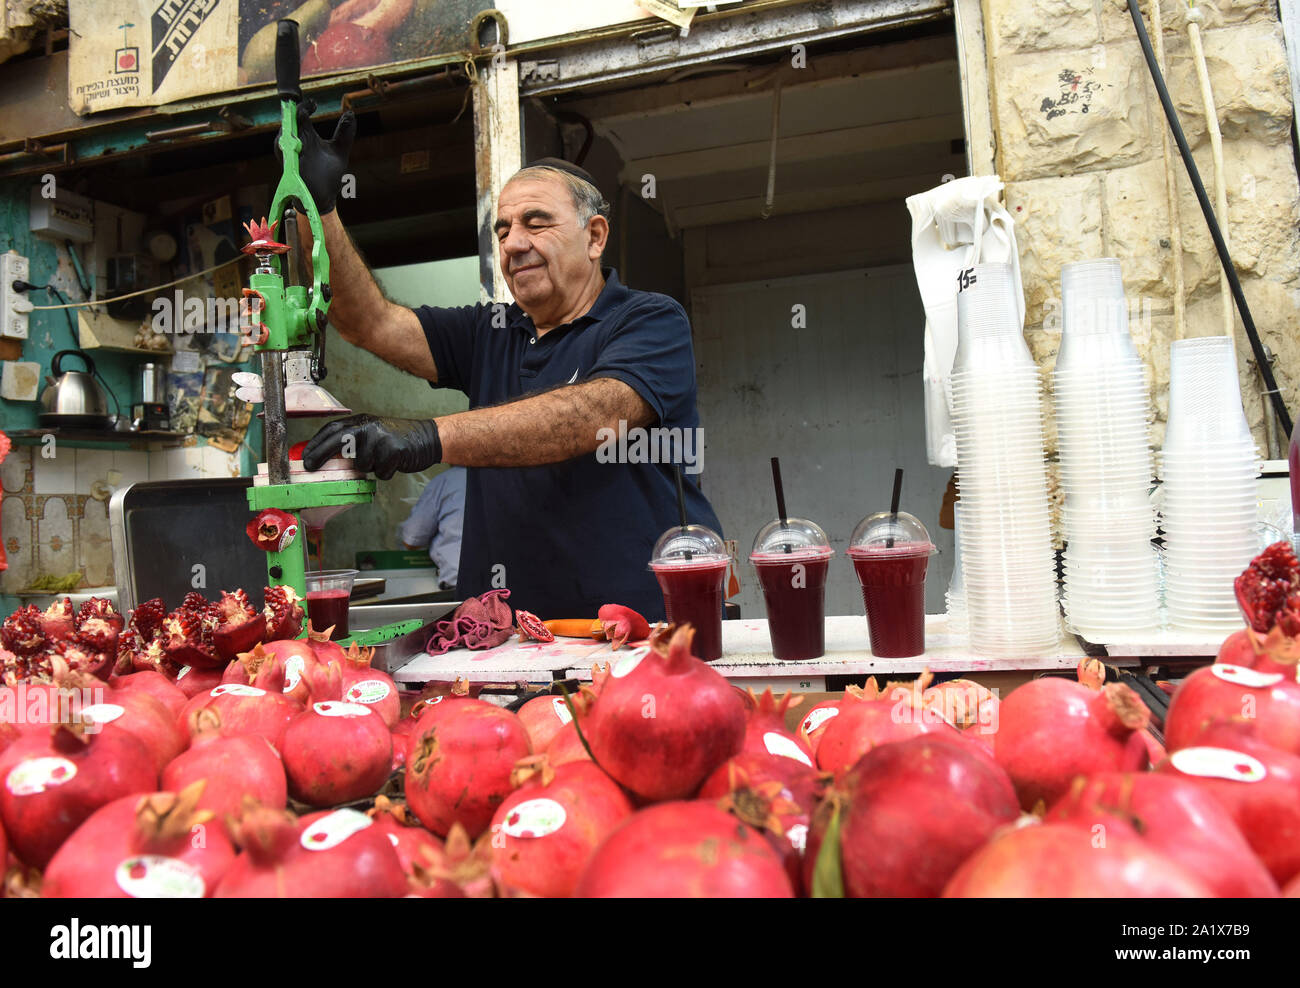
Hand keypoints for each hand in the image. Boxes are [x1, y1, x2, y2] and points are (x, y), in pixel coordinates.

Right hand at [275, 100, 355, 214]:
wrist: (324, 197)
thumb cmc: (329, 175)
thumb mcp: (340, 151)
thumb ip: (345, 134)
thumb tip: (351, 113)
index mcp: (307, 136)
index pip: (302, 114)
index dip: (306, 106)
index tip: (315, 103)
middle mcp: (296, 141)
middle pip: (290, 120)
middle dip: (296, 111)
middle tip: (306, 108)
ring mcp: (290, 152)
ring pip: (284, 133)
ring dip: (291, 125)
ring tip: (300, 117)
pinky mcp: (287, 164)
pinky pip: (282, 150)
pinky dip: (286, 142)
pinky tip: (294, 136)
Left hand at [303, 414, 441, 479]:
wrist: (428, 437)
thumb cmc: (396, 440)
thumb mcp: (372, 434)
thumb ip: (352, 443)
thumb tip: (326, 459)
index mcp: (361, 421)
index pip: (332, 430)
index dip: (316, 443)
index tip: (304, 457)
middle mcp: (368, 426)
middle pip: (338, 441)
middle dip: (321, 454)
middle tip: (310, 467)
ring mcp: (381, 437)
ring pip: (361, 465)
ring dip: (370, 469)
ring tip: (382, 460)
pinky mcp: (393, 451)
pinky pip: (380, 473)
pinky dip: (385, 473)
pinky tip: (394, 464)